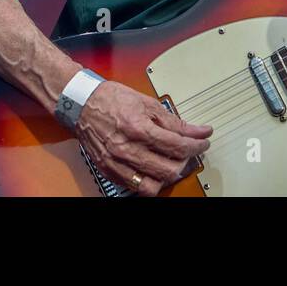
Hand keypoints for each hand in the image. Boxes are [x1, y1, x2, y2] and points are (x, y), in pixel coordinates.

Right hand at [74, 79, 211, 195]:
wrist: (83, 104)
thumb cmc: (113, 100)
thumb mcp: (148, 103)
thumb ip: (174, 121)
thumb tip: (197, 131)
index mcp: (139, 129)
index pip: (177, 146)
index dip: (196, 146)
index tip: (203, 142)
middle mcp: (127, 149)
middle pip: (168, 170)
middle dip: (185, 162)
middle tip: (189, 152)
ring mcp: (116, 163)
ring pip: (152, 186)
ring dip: (167, 176)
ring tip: (171, 163)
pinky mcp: (109, 171)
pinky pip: (135, 187)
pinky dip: (149, 181)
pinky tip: (154, 168)